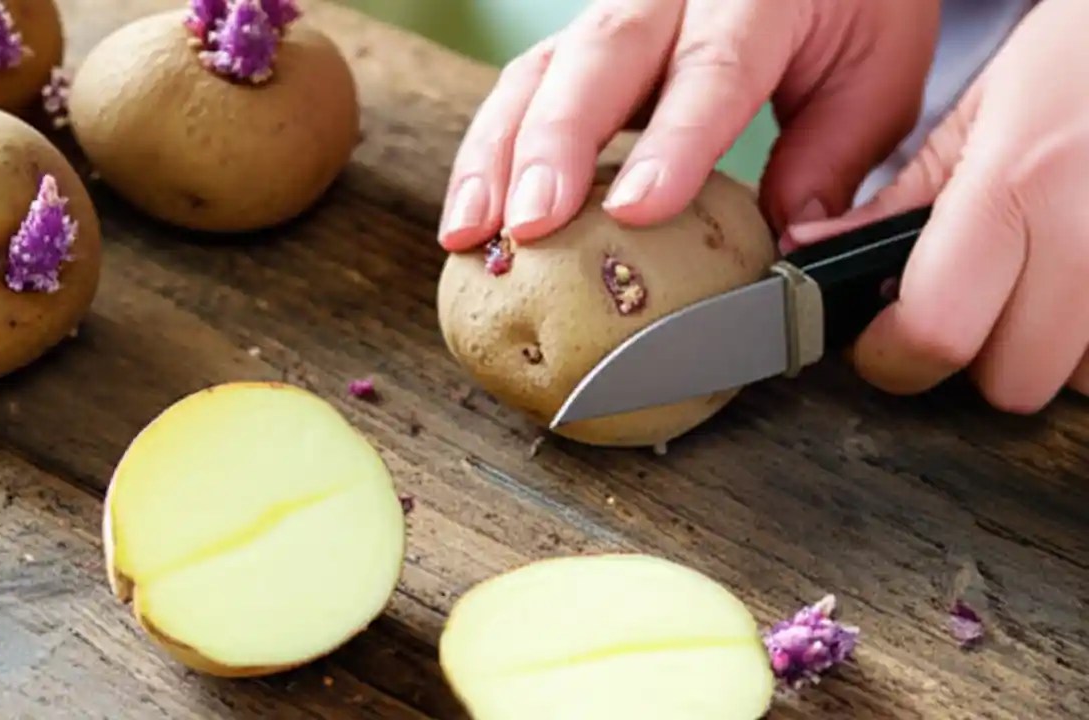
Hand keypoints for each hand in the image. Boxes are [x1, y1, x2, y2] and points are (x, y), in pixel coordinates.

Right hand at [436, 0, 939, 250]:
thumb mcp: (874, 77)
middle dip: (554, 145)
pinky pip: (521, 89)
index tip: (638, 210)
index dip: (671, 140)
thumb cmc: (847, 14)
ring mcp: (614, 14)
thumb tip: (783, 251)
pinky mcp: (578, 46)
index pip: (712, 67)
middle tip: (528, 224)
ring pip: (538, 72)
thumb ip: (831, 159)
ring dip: (495, 157)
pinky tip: (472, 217)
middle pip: (599, 59)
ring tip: (471, 233)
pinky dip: (487, 155)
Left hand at [784, 0, 1088, 411]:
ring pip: (1074, 383)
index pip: (934, 332)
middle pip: (1008, 381)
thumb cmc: (1079, 61)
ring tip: (1042, 282)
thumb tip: (808, 252)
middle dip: (977, 355)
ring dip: (1048, 352)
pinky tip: (1080, 288)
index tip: (882, 343)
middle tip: (974, 304)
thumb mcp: (974, 113)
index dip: (893, 354)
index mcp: (1016, 185)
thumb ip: (890, 201)